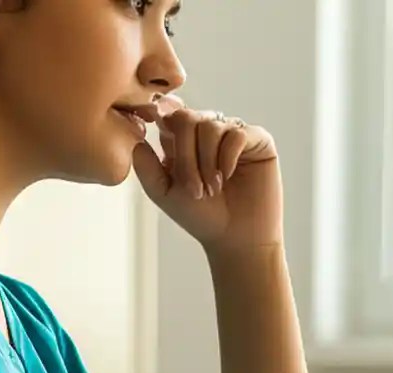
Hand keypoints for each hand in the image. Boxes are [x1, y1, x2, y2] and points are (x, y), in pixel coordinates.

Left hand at [132, 96, 282, 255]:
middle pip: (186, 118)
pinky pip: (236, 133)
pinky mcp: (258, 140)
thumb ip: (145, 167)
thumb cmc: (201, 217)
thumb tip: (135, 139)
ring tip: (212, 188)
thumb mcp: (164, 193)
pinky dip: (227, 156)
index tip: (156, 125)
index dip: (162, 114)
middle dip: (185, 154)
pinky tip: (227, 176)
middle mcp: (208, 133)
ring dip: (206, 161)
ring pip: (210, 125)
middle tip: (194, 189)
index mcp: (183, 141)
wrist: (236, 238)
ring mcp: (233, 134)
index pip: (169, 114)